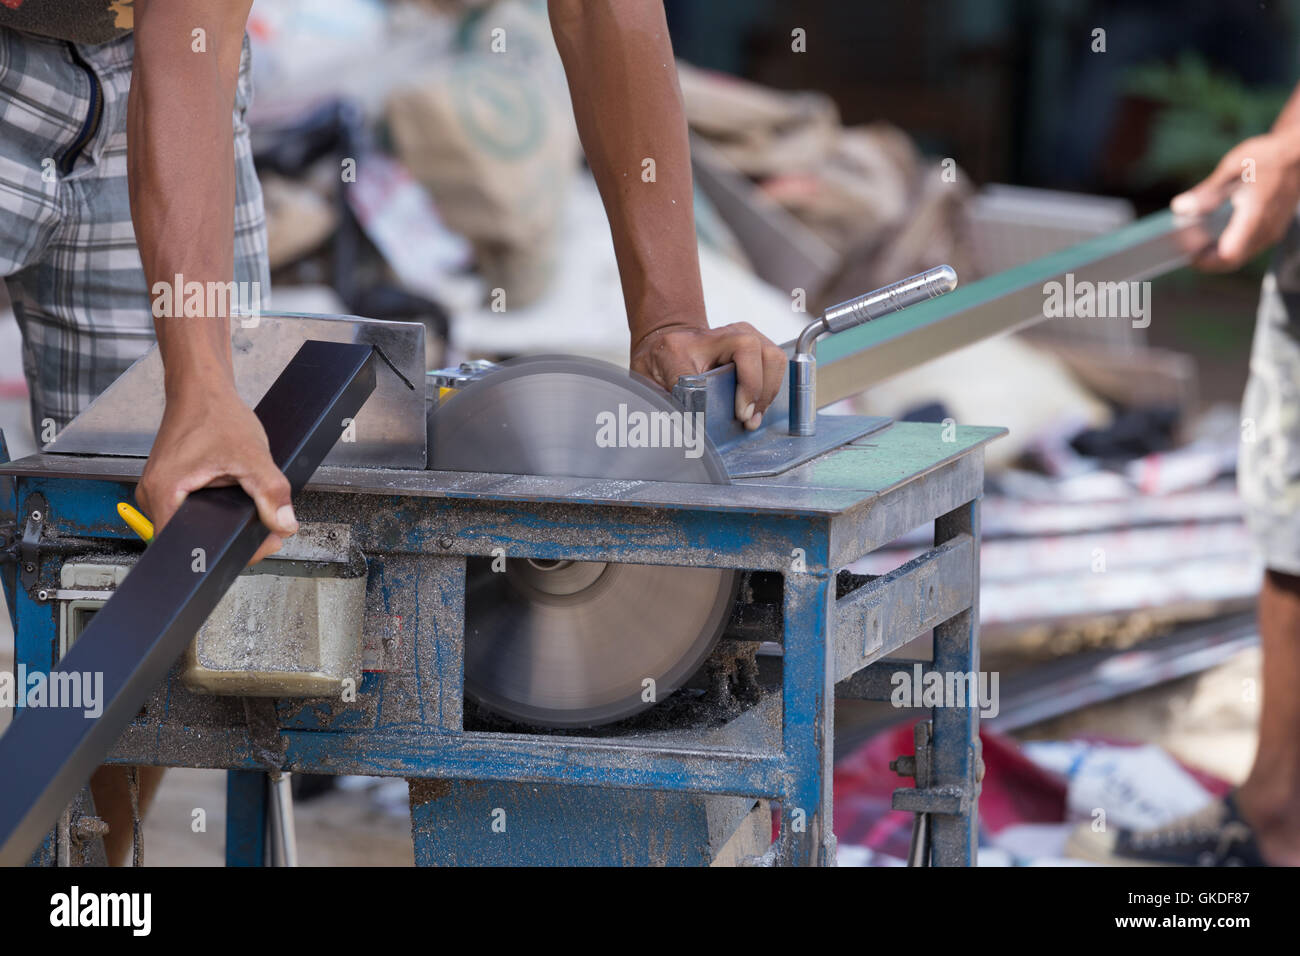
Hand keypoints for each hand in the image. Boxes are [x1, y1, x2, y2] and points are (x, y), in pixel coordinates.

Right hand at [136, 381, 297, 564]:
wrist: (201, 389)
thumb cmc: (215, 414)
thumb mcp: (252, 455)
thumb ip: (271, 493)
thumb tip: (284, 525)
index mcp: (163, 493)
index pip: (188, 547)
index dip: (225, 551)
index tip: (252, 545)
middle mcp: (153, 497)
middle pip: (192, 539)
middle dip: (230, 537)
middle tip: (260, 527)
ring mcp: (159, 493)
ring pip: (194, 526)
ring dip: (224, 522)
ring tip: (246, 505)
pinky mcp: (169, 487)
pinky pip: (193, 511)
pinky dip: (216, 509)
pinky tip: (231, 496)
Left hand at [630, 322, 786, 429]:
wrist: (670, 336)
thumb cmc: (660, 360)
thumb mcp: (648, 381)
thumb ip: (662, 402)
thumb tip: (678, 431)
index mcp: (684, 346)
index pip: (713, 367)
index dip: (740, 388)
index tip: (741, 414)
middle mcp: (719, 334)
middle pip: (756, 352)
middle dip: (758, 390)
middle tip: (747, 419)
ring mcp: (742, 334)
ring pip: (772, 356)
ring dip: (769, 391)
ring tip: (754, 417)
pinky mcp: (757, 342)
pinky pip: (776, 363)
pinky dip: (772, 387)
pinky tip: (758, 406)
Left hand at [1171, 131, 1299, 270]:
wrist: (1298, 155)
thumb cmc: (1267, 157)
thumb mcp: (1233, 168)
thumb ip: (1207, 192)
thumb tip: (1180, 208)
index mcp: (1256, 216)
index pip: (1229, 255)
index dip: (1205, 260)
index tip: (1186, 253)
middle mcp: (1267, 229)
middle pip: (1233, 260)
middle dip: (1207, 260)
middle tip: (1184, 249)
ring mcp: (1272, 231)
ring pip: (1241, 256)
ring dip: (1217, 254)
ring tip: (1194, 242)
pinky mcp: (1273, 230)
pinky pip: (1248, 247)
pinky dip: (1229, 246)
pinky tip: (1212, 235)